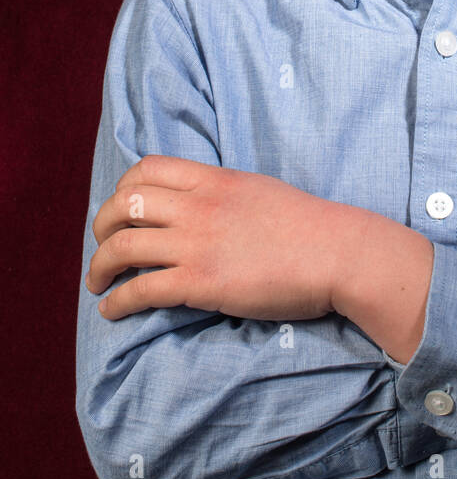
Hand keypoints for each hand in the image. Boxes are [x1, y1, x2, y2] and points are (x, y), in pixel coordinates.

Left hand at [85, 156, 355, 321]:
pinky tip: (113, 309)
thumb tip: (202, 204)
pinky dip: (118, 301)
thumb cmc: (308, 226)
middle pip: (124, 205)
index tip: (122, 208)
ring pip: (122, 248)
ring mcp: (197, 244)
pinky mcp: (201, 282)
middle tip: (102, 245)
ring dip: (99, 267)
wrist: (337, 252)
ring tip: (97, 282)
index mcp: (214, 180)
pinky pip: (142, 290)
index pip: (146, 169)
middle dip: (102, 226)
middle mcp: (198, 206)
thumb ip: (223, 193)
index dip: (123, 188)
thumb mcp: (258, 190)